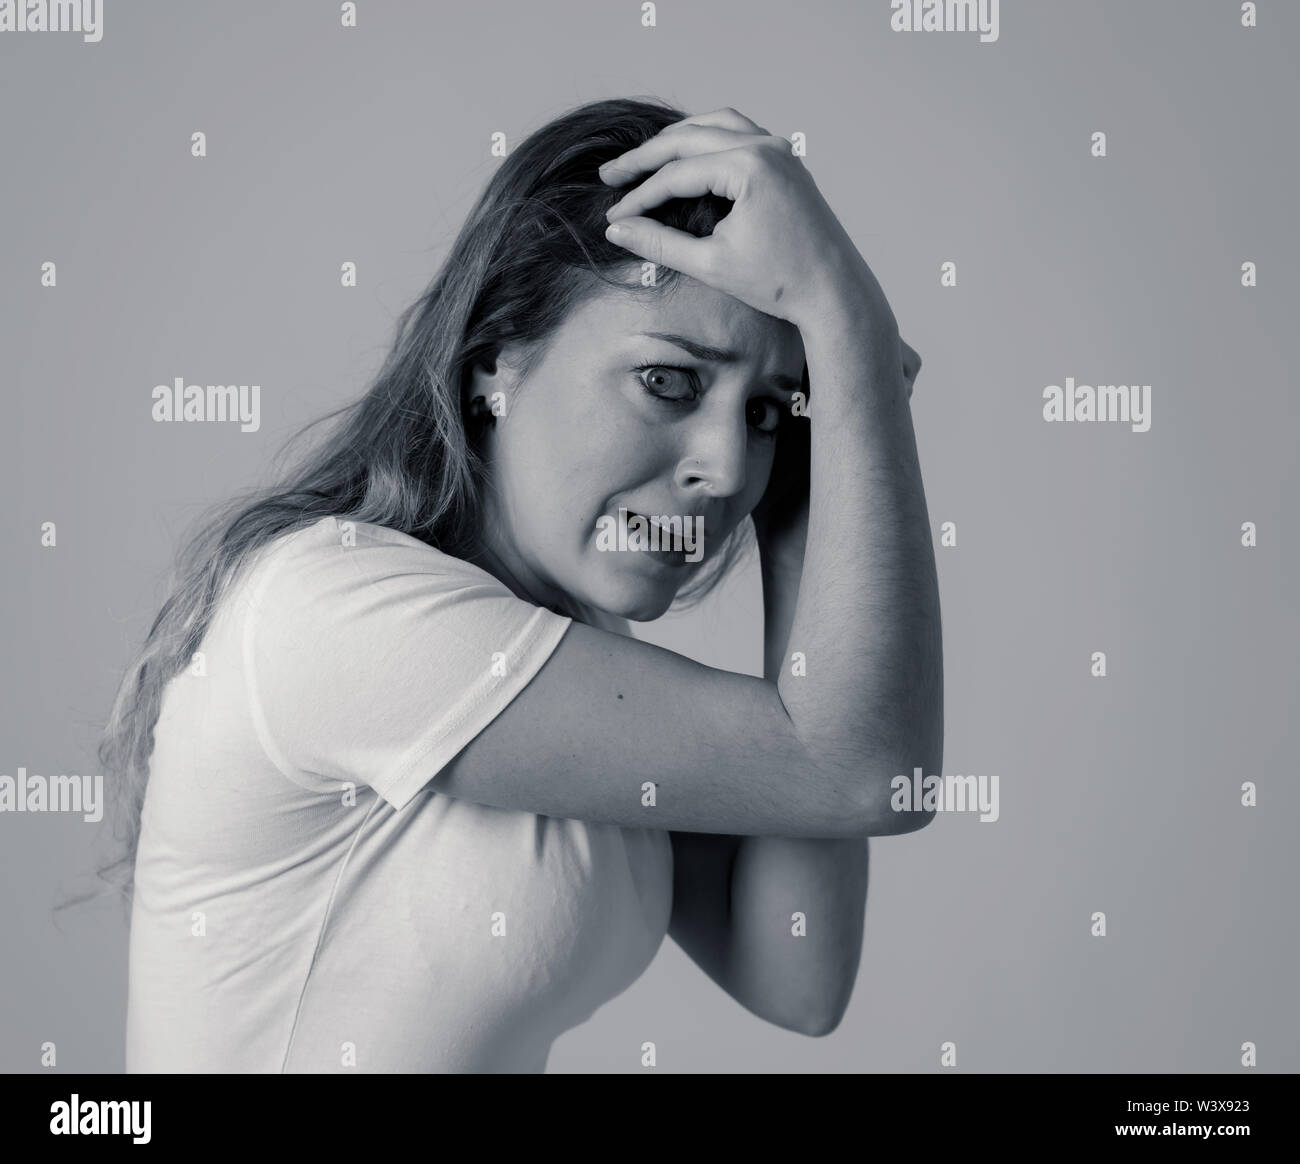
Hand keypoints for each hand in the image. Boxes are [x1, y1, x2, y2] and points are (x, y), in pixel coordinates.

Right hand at [599, 106, 895, 336]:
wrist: (834, 293)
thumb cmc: (779, 283)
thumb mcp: (710, 265)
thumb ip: (659, 244)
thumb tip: (616, 230)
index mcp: (750, 167)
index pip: (677, 173)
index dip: (640, 195)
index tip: (614, 216)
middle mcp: (767, 147)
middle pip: (689, 138)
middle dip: (647, 158)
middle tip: (610, 175)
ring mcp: (780, 150)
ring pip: (714, 125)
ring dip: (676, 140)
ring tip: (643, 161)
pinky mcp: (786, 161)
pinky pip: (738, 135)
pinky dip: (706, 141)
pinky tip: (686, 159)